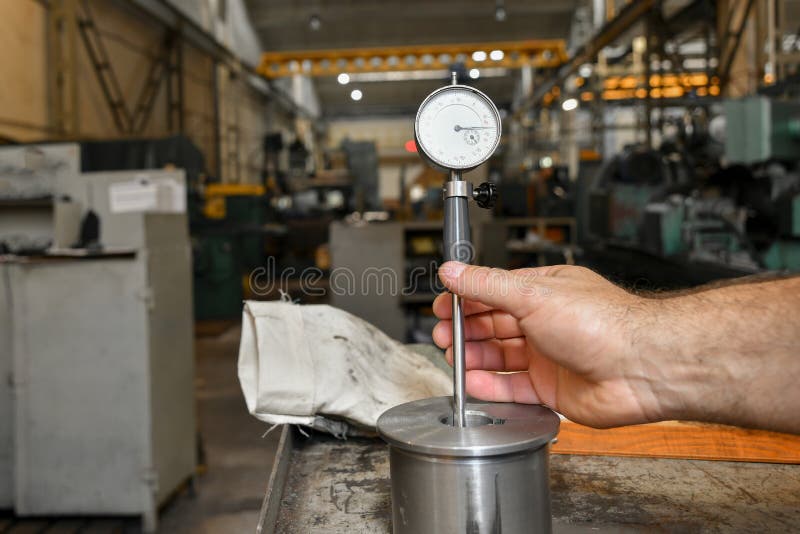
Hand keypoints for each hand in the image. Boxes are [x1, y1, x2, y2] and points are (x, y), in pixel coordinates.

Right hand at [432, 262, 661, 427]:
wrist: (642, 369)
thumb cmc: (604, 324)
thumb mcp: (534, 294)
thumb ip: (488, 285)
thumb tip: (454, 271)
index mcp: (544, 291)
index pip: (494, 292)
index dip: (466, 300)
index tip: (442, 308)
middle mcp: (545, 322)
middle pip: (493, 326)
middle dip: (466, 330)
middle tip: (443, 336)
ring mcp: (548, 356)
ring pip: (500, 357)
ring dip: (474, 358)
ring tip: (453, 358)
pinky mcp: (551, 388)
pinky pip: (512, 388)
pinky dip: (489, 386)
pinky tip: (472, 383)